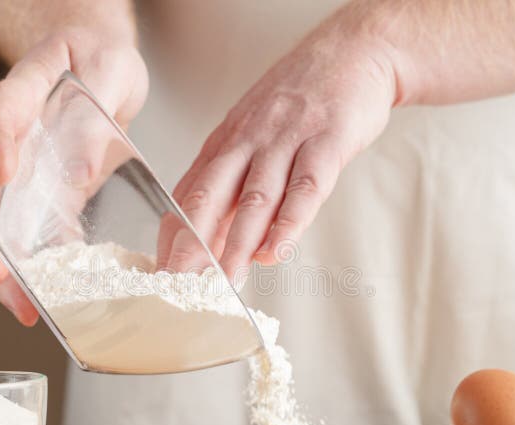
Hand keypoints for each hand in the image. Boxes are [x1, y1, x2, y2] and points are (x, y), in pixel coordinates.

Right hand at [0, 28, 147, 324]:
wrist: (95, 65)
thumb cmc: (99, 60)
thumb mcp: (110, 72)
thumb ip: (94, 114)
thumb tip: (77, 173)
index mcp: (23, 93)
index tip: (4, 174)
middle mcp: (7, 138)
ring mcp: (15, 169)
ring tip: (21, 306)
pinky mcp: (35, 193)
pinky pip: (19, 232)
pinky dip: (26, 267)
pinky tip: (41, 295)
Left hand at [159, 13, 396, 277]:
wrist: (350, 52)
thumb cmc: (298, 99)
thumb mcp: (252, 133)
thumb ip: (235, 183)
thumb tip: (213, 237)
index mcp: (226, 143)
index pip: (188, 195)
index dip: (173, 235)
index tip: (164, 272)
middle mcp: (248, 140)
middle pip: (211, 196)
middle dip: (193, 243)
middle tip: (182, 281)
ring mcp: (286, 139)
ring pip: (256, 197)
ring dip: (239, 242)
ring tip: (228, 278)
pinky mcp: (326, 140)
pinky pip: (305, 186)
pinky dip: (290, 222)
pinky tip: (277, 250)